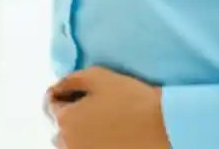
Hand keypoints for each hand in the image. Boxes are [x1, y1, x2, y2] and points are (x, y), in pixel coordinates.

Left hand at [49, 67, 169, 148]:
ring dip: (80, 136)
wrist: (167, 128)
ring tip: (104, 126)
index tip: (82, 93)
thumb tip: (55, 88)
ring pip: (71, 146)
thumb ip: (69, 80)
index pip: (52, 105)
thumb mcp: (97, 77)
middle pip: (61, 129)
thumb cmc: (132, 99)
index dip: (66, 96)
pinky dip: (94, 145)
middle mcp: (69, 144)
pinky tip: (111, 138)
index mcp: (65, 120)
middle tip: (95, 110)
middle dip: (71, 118)